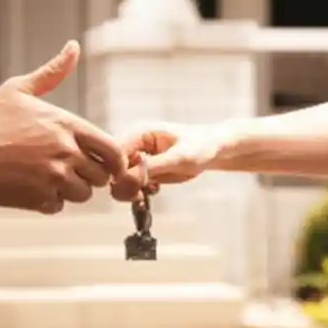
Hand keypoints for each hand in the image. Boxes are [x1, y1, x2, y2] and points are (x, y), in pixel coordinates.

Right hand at [0, 40, 125, 213]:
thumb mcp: (19, 89)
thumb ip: (52, 72)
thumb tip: (74, 46)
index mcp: (67, 125)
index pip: (113, 151)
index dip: (113, 160)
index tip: (103, 162)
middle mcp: (66, 152)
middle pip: (101, 176)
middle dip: (90, 174)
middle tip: (69, 169)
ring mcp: (53, 178)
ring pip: (83, 194)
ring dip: (70, 189)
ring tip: (48, 177)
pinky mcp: (38, 199)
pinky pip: (59, 207)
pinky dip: (49, 201)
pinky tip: (32, 188)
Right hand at [110, 122, 229, 201]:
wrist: (214, 149)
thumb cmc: (201, 147)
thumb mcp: (179, 158)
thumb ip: (154, 166)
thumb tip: (128, 176)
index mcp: (139, 132)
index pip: (114, 152)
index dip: (118, 171)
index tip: (135, 185)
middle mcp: (134, 143)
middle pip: (113, 166)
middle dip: (123, 183)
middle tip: (140, 194)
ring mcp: (137, 156)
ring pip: (120, 177)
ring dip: (130, 189)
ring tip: (145, 194)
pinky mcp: (143, 168)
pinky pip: (131, 182)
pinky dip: (137, 191)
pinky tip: (151, 192)